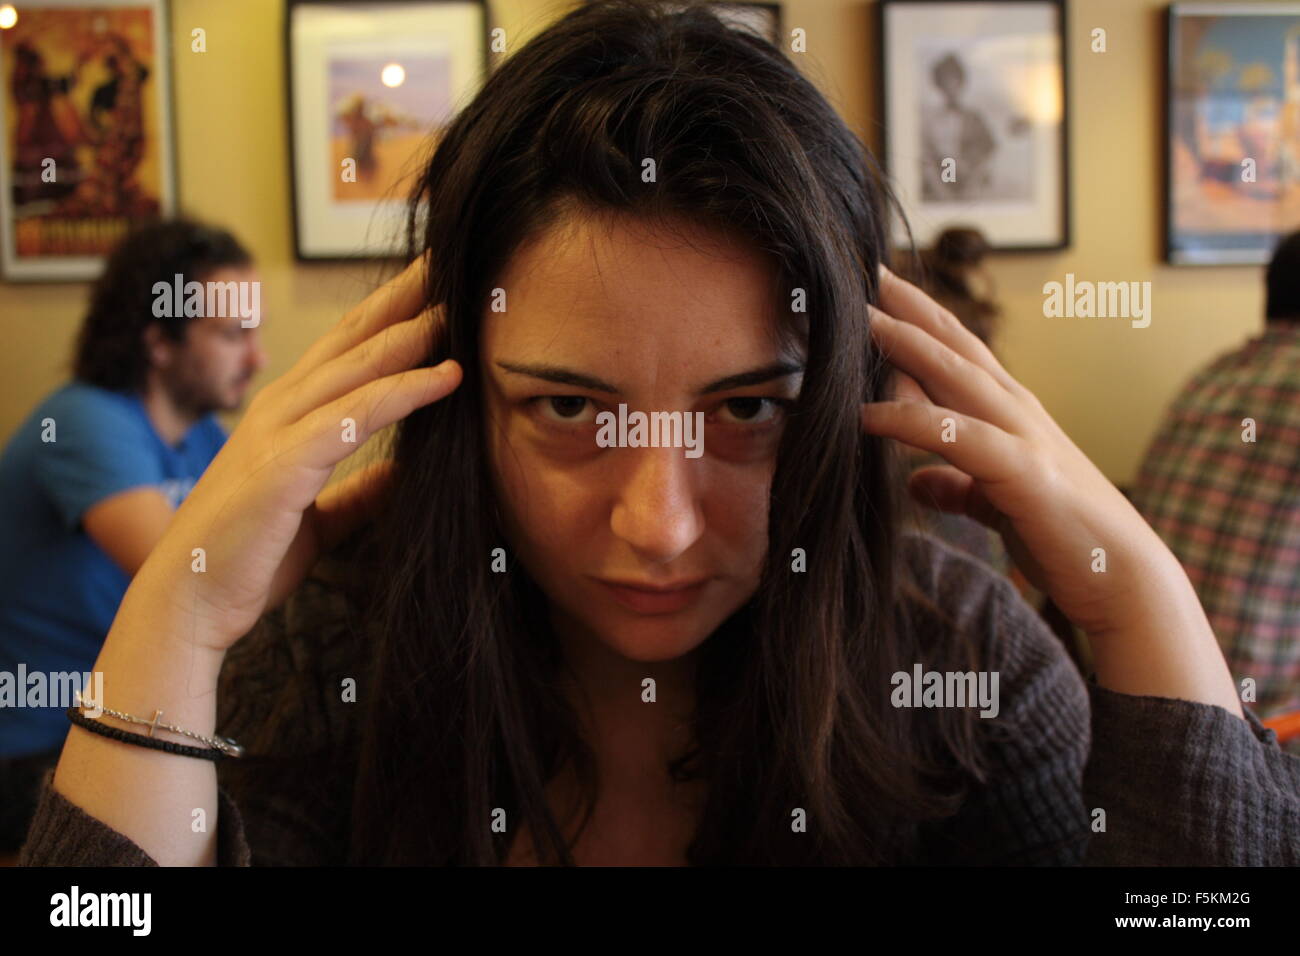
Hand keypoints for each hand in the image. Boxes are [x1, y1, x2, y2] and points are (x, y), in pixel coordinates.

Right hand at [131, 253, 459, 653]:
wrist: (189, 602)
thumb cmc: (247, 557)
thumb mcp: (319, 515)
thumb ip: (359, 489)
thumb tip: (405, 473)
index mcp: (288, 415)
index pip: (348, 349)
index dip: (393, 314)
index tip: (437, 288)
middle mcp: (282, 408)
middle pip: (355, 337)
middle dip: (405, 298)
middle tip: (452, 261)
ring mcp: (280, 430)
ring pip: (360, 366)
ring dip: (414, 332)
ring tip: (463, 304)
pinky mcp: (286, 463)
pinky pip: (358, 415)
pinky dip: (405, 391)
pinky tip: (447, 377)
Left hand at [860, 265, 1194, 640]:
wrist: (1124, 580)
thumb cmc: (1063, 537)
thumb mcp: (996, 502)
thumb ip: (957, 486)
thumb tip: (917, 483)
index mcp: (1010, 413)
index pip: (957, 351)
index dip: (918, 319)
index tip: (874, 290)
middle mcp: (1017, 411)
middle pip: (956, 344)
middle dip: (909, 306)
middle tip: (863, 269)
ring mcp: (1024, 436)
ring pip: (957, 375)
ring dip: (907, 343)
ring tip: (858, 318)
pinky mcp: (1023, 473)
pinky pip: (957, 438)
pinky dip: (912, 421)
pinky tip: (869, 415)